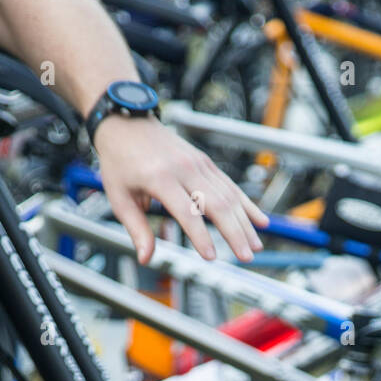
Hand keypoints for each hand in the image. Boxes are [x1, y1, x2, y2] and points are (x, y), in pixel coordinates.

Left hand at [94, 115, 266, 262]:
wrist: (127, 122)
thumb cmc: (120, 161)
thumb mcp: (119, 197)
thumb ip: (136, 229)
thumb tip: (146, 258)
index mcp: (160, 177)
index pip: (187, 212)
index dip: (201, 236)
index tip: (211, 257)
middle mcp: (184, 168)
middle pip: (216, 204)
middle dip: (234, 233)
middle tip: (246, 258)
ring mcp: (198, 163)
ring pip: (229, 195)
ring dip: (245, 223)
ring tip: (256, 247)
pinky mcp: (206, 162)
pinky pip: (230, 185)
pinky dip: (246, 204)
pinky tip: (261, 220)